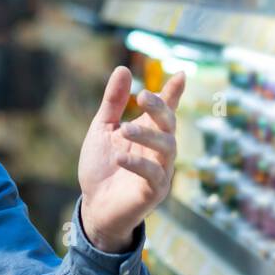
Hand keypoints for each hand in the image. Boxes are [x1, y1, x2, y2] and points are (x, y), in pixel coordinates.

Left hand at [77, 68, 185, 252]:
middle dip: (160, 108)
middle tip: (143, 96)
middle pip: (170, 124)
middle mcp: (159, 149)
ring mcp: (161, 170)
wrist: (94, 206)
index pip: (165, 109)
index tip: (181, 75)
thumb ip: (113, 103)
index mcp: (148, 132)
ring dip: (147, 135)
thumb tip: (123, 69)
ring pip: (167, 147)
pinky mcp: (155, 191)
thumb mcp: (102, 130)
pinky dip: (138, 164)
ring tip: (125, 129)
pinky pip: (154, 174)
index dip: (173, 92)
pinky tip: (121, 158)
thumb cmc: (102, 167)